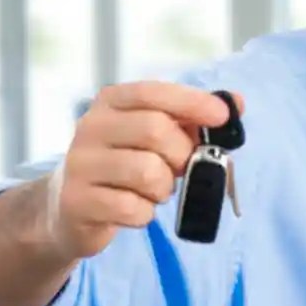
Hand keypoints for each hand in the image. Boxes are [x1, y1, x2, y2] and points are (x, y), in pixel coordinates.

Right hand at [51, 82, 243, 259]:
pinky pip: (133, 208)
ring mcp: (80, 164)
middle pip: (156, 131)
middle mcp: (90, 127)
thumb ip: (193, 119)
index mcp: (111, 102)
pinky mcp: (77, 202)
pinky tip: (134, 209)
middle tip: (179, 168)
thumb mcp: (156, 136)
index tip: (222, 117)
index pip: (153, 92)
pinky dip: (145, 213)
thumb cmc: (126, 164)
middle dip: (181, 155)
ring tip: (153, 190)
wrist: (69, 208)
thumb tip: (236, 102)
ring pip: (148, 172)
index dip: (192, 102)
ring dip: (163, 188)